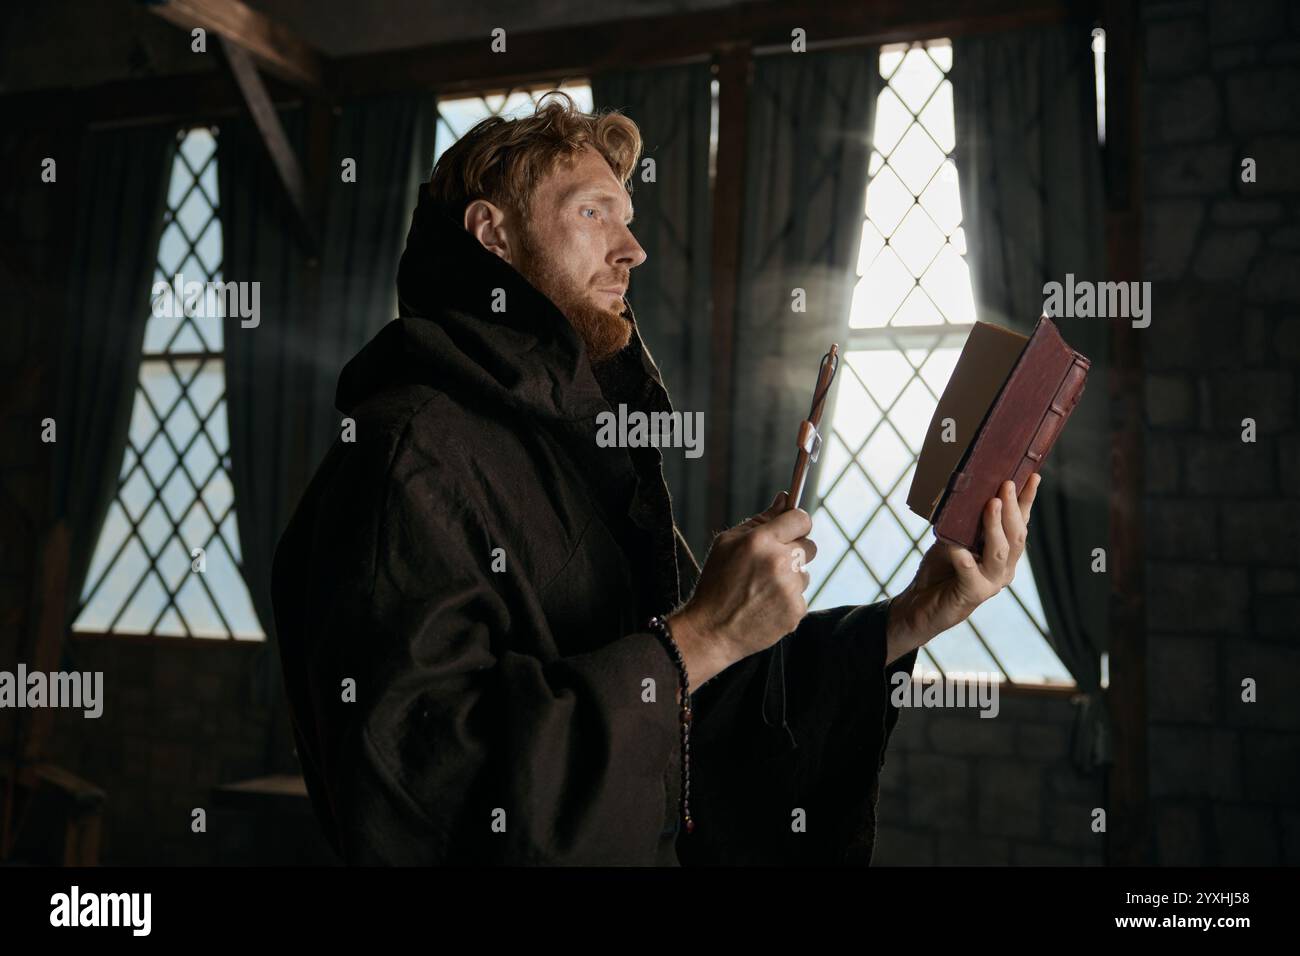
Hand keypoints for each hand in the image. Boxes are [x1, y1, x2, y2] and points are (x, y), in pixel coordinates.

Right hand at [668, 490, 816, 687]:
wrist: (711, 630)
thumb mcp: (727, 543)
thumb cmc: (716, 583)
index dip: (797, 523)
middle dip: (794, 552)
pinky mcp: (795, 611)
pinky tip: (765, 606)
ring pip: (804, 574)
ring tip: (761, 590)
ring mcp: (789, 589)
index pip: (801, 519)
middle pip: (809, 546)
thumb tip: (785, 498)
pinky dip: (787, 601)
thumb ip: (760, 519)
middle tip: (770, 565)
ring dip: (789, 579)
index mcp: (761, 541)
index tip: (791, 530)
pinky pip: (800, 597)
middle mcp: (779, 562)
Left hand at [886, 474, 1040, 663]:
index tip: (1033, 476)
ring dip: (995, 525)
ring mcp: (991, 582)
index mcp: (1004, 551)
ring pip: (1000, 551)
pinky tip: (957, 548)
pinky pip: (970, 573)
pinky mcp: (973, 594)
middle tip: (1006, 484)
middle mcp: (1004, 567)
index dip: (1027, 499)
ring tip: (991, 503)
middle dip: (1013, 508)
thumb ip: (965, 521)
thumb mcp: (954, 537)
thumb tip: (968, 490)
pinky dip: (964, 559)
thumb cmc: (941, 568)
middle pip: (1016, 535)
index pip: (1020, 522)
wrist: (921, 603)